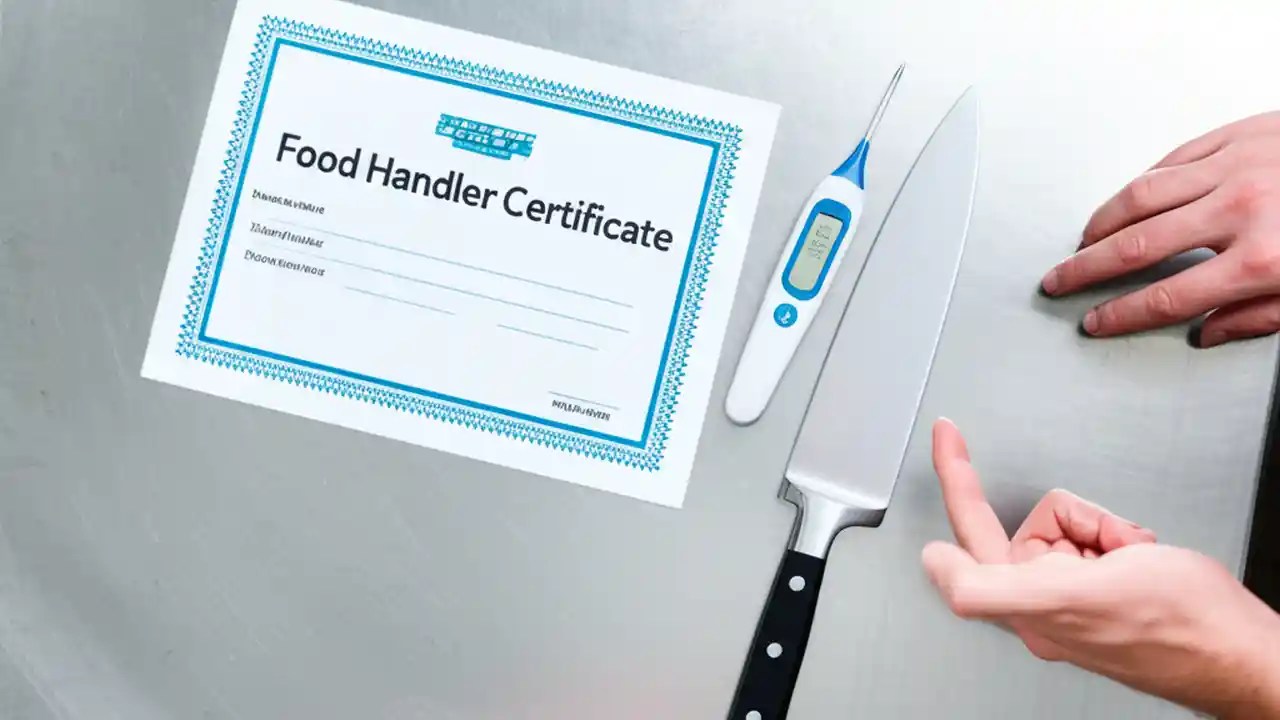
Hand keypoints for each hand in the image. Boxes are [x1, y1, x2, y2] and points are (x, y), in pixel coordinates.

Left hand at [921, 418, 1279, 718]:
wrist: (1241, 645)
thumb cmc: (1178, 629)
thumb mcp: (1069, 598)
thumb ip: (988, 587)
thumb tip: (934, 564)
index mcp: (1021, 606)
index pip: (970, 530)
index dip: (956, 478)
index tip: (947, 434)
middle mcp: (1041, 602)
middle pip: (1037, 521)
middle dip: (1078, 518)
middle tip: (1109, 546)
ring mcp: (1075, 591)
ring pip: (1071, 522)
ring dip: (1105, 529)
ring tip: (1131, 559)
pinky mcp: (1105, 582)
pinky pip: (1100, 534)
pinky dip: (1123, 536)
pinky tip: (1141, 559)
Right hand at [1040, 111, 1279, 346]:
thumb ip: (1259, 317)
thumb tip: (1209, 331)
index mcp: (1261, 260)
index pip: (1164, 298)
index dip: (1120, 315)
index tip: (1095, 322)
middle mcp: (1241, 211)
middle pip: (1136, 247)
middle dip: (1086, 270)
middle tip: (1059, 281)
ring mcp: (1237, 166)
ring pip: (1142, 195)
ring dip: (1101, 223)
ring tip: (1081, 242)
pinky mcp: (1240, 134)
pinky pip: (1172, 160)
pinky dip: (1141, 184)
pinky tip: (1126, 202)